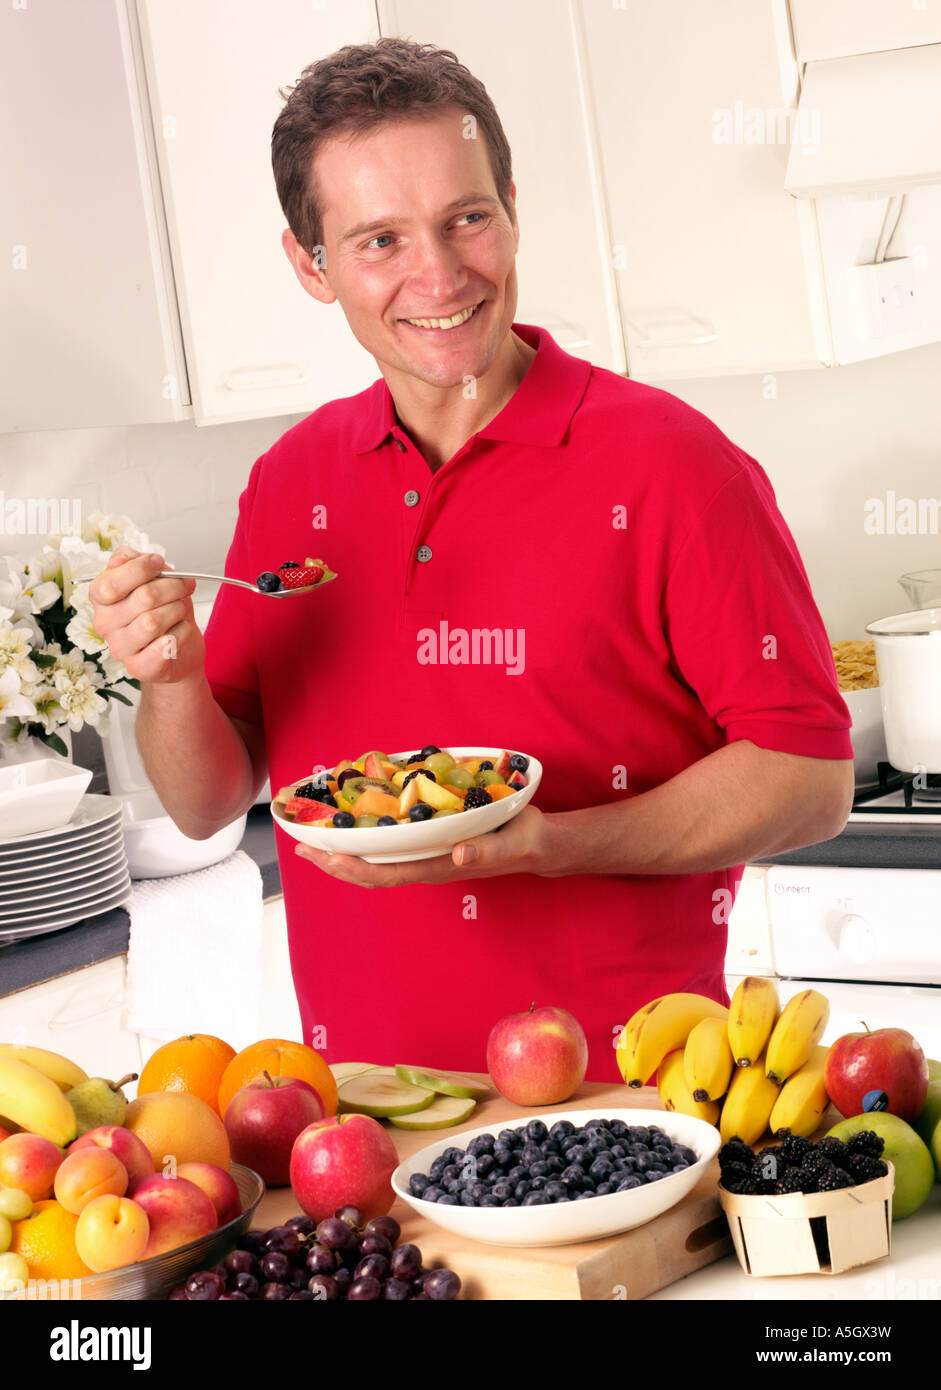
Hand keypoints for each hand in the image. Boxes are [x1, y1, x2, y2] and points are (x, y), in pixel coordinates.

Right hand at [88, 547, 201, 683]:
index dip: (140, 569)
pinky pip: (165, 645)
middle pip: (143, 598)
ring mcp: (119, 648)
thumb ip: (135, 562)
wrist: (179, 647)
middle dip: (172, 587)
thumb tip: (124, 558)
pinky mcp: (139, 667)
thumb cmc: (163, 609)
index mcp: (102, 598)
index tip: (160, 563)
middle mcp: (104, 624)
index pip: (110, 583)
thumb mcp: (151, 578)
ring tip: (180, 610)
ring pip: (153, 622)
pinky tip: (179, 631)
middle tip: (185, 586)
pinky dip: (181, 633)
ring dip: (177, 610)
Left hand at [293, 804, 555, 887]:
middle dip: (335, 863)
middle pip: (370, 872)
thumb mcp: (508, 843)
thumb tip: (458, 856)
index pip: (388, 874)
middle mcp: (424, 865)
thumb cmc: (521, 841)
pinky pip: (388, 848)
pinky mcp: (427, 845)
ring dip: (343, 853)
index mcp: (438, 867)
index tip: (328, 857)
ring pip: (374, 862)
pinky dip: (363, 840)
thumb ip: (485, 851)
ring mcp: (424, 857)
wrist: (535, 843)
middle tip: (301, 848)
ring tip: (313, 841)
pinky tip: (352, 827)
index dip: (356, 868)